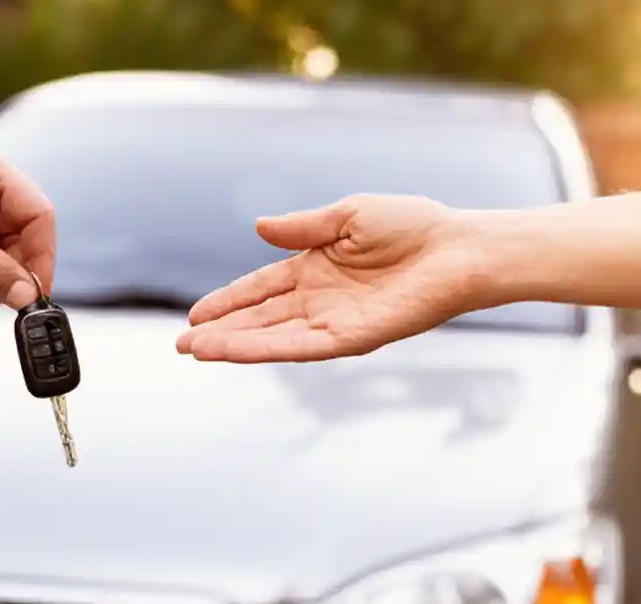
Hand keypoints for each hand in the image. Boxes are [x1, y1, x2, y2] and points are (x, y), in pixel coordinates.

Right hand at [176, 194, 495, 362]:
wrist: (459, 249)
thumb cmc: (414, 226)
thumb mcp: (348, 215)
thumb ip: (302, 227)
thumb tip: (258, 229)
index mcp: (316, 268)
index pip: (260, 289)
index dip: (227, 301)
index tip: (195, 316)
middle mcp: (320, 300)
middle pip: (259, 319)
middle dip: (219, 332)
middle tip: (181, 345)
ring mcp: (334, 321)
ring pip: (272, 337)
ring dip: (233, 346)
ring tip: (196, 352)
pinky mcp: (352, 338)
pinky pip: (300, 346)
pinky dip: (266, 349)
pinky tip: (236, 351)